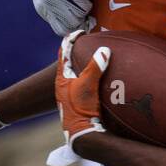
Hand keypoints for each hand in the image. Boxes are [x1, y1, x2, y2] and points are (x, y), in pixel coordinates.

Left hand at [49, 29, 109, 164]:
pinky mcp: (79, 101)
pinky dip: (91, 75)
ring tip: (96, 56)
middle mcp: (64, 84)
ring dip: (85, 63)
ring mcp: (71, 93)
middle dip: (78, 50)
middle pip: (69, 61)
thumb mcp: (87, 85)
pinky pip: (84, 82)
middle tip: (89, 41)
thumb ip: (95, 67)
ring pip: (77, 72)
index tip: (82, 31)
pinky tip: (101, 78)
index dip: (71, 39)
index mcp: (62, 78)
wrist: (82, 133)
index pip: (64, 52)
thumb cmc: (81, 108)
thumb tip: (104, 50)